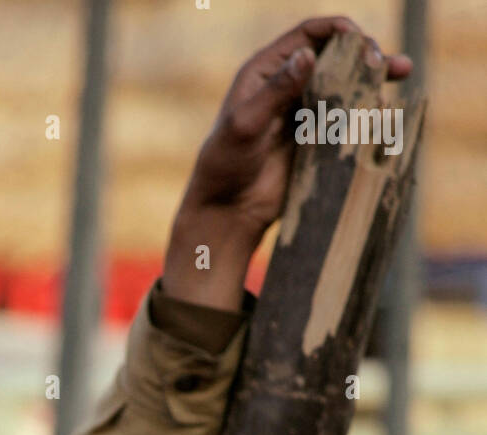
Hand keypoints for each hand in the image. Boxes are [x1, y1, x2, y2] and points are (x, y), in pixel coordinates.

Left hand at [163, 16, 413, 306]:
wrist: (228, 210)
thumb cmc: (226, 165)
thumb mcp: (246, 124)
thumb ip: (276, 91)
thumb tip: (308, 55)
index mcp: (266, 71)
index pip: (308, 35)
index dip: (337, 29)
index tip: (360, 37)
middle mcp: (289, 85)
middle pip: (334, 56)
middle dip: (364, 53)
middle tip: (386, 63)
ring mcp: (304, 113)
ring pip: (345, 85)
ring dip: (373, 79)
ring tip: (401, 73)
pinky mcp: (316, 140)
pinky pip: (346, 119)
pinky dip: (367, 113)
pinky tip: (386, 114)